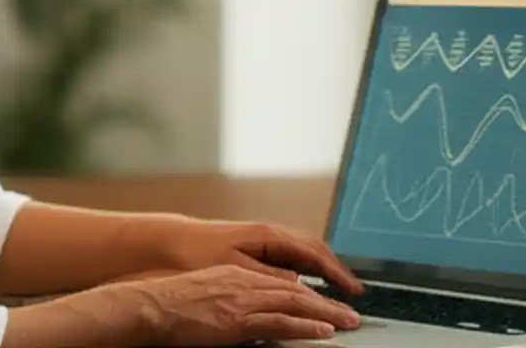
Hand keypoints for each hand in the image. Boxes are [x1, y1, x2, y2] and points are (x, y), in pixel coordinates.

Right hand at [118, 264, 361, 344]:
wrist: (149, 305)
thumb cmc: (170, 303)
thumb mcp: (207, 292)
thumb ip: (230, 297)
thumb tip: (244, 312)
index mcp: (238, 276)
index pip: (283, 283)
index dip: (310, 294)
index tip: (328, 304)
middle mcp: (245, 283)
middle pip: (297, 290)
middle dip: (327, 302)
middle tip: (350, 314)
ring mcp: (242, 301)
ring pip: (295, 303)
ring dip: (326, 313)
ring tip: (348, 323)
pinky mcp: (237, 321)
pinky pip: (278, 322)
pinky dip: (305, 326)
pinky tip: (323, 331)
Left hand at [158, 218, 365, 294]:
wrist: (171, 241)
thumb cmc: (198, 253)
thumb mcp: (233, 269)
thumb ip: (267, 275)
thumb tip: (296, 281)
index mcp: (268, 236)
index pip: (313, 253)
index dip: (336, 272)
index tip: (352, 289)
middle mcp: (270, 234)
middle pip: (314, 250)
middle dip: (336, 270)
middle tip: (354, 292)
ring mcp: (264, 239)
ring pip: (304, 252)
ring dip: (323, 269)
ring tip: (339, 289)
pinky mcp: (257, 248)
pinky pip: (291, 257)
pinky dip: (306, 269)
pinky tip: (310, 283)